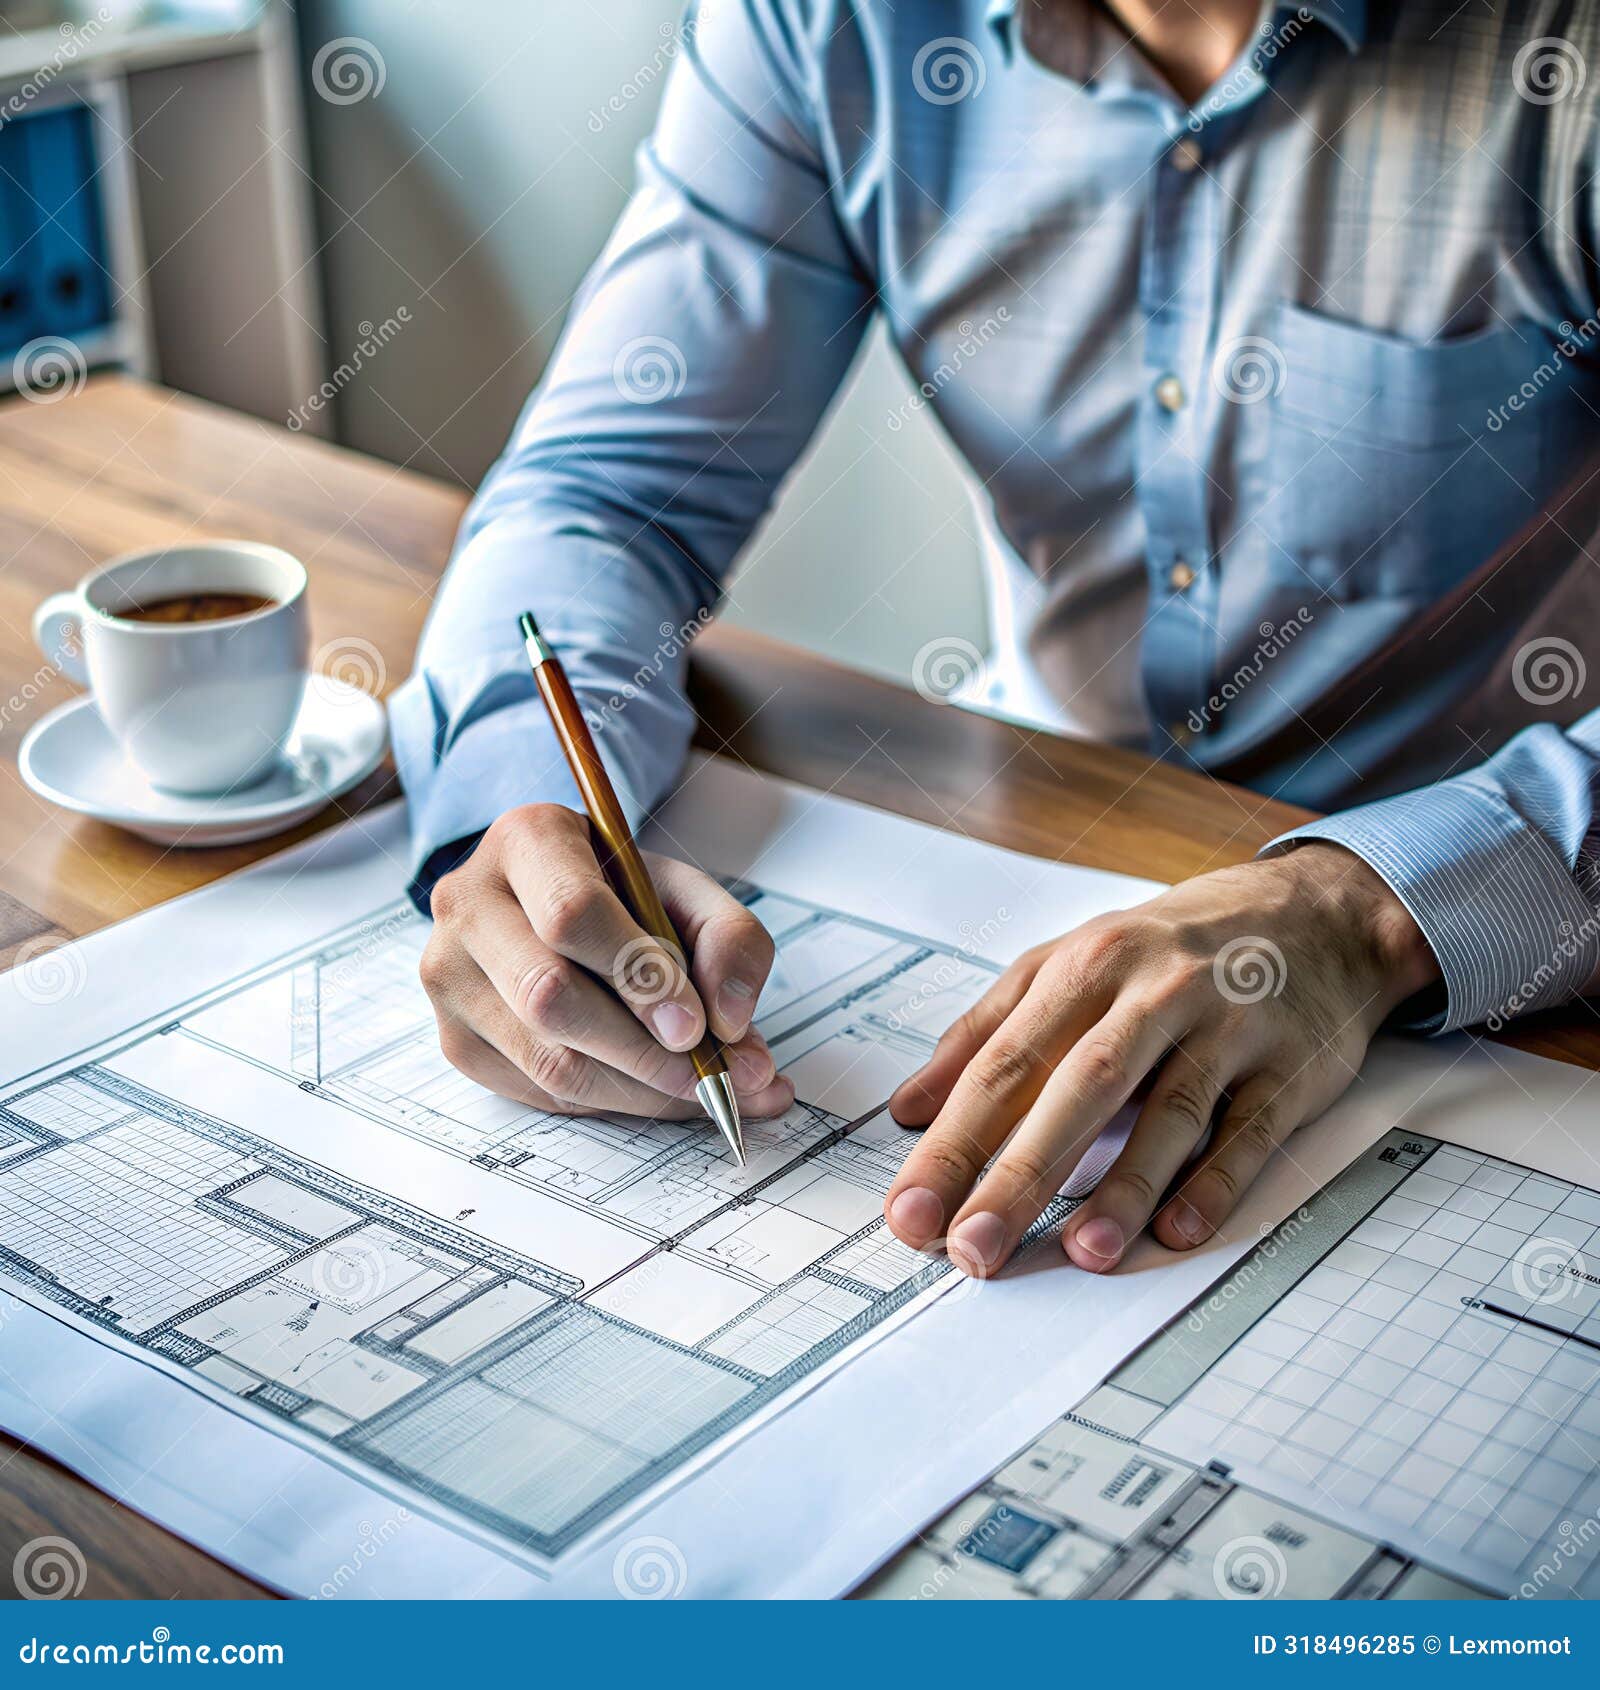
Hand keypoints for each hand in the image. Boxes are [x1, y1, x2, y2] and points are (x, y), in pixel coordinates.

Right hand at [421, 804, 793, 1119]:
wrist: (553, 902)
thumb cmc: (619, 893)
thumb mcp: (686, 890)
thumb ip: (729, 940)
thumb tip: (732, 1025)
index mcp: (527, 840)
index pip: (572, 914)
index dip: (638, 977)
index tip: (695, 1023)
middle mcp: (469, 903)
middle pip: (548, 995)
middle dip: (642, 1049)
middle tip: (707, 1072)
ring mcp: (450, 975)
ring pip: (545, 1059)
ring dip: (636, 1088)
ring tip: (699, 1088)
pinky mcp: (456, 1038)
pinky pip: (537, 1092)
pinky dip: (609, 1101)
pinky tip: (650, 1087)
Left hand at [882, 843, 1437, 1275]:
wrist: (1307, 914)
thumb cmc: (1164, 950)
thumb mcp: (1065, 965)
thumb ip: (983, 1033)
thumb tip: (908, 1109)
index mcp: (1084, 967)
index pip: (1003, 1063)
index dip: (953, 1141)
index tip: (912, 1210)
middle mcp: (1152, 991)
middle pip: (1078, 1087)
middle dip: (1019, 1173)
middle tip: (971, 1247)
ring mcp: (1226, 1027)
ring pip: (1171, 1112)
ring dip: (1125, 1186)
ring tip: (1081, 1254)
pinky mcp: (1289, 1066)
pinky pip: (1250, 1129)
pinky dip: (1216, 1183)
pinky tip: (1179, 1231)